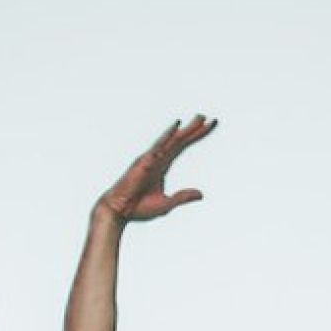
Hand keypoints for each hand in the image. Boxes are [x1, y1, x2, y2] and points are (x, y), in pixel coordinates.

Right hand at [99, 116, 216, 222]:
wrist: (119, 211)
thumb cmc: (138, 208)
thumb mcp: (166, 204)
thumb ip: (182, 197)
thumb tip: (201, 194)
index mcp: (163, 165)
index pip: (183, 146)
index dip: (197, 136)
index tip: (211, 126)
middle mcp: (159, 158)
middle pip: (180, 140)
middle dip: (194, 129)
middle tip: (208, 118)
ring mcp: (151, 158)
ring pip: (173, 140)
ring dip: (187, 130)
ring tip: (200, 118)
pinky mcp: (145, 162)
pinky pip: (159, 146)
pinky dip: (168, 135)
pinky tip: (178, 126)